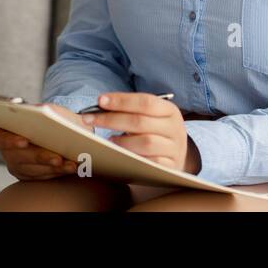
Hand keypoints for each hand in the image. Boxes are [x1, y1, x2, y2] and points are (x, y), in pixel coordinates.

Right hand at [0, 103, 83, 181]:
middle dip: (40, 157)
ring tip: (71, 164)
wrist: (49, 126)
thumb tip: (65, 115)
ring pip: (30, 169)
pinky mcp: (26, 174)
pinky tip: (71, 167)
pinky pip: (40, 176)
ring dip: (53, 168)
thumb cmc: (44, 114)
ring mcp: (14, 163)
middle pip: (16, 156)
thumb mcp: (47, 108)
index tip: (24, 140)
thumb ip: (50, 111)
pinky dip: (57, 172)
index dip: (6, 139)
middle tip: (58, 158)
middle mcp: (3, 148)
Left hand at [80, 93, 200, 173]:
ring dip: (122, 141)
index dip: (122, 100)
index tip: (100, 100)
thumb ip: (131, 111)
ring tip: (108, 141)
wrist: (178, 156)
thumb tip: (100, 106)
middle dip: (111, 119)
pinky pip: (149, 163)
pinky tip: (121, 155)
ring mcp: (174, 149)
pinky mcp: (170, 167)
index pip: (145, 102)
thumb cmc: (156, 132)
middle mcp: (175, 128)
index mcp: (170, 110)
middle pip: (140, 122)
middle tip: (89, 119)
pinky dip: (133, 158)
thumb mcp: (151, 118)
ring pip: (145, 143)